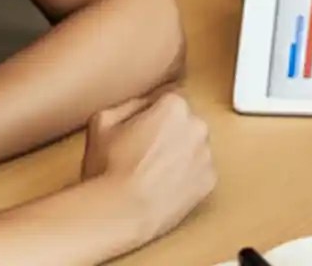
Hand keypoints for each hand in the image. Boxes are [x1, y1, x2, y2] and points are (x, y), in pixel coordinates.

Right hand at [82, 92, 215, 241]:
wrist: (122, 212)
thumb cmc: (109, 168)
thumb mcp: (102, 121)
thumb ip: (128, 103)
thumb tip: (145, 101)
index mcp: (174, 107)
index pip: (167, 100)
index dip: (150, 115)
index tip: (138, 130)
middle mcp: (197, 126)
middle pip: (183, 123)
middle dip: (167, 133)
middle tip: (143, 152)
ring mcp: (206, 155)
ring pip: (193, 147)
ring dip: (178, 154)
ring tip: (152, 172)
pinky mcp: (209, 181)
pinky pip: (198, 172)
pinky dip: (185, 177)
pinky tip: (163, 185)